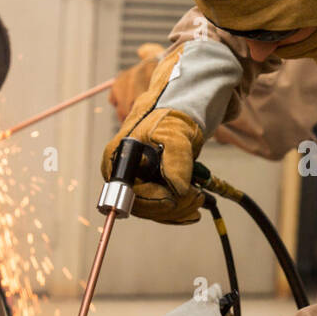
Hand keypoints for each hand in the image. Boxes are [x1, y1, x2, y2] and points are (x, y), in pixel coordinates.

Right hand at [103, 46, 204, 224]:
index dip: (156, 202)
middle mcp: (123, 171)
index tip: (180, 198)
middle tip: (195, 199)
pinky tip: (192, 207)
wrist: (183, 107)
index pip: (130, 195)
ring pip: (153, 207)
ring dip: (177, 208)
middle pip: (142, 205)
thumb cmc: (173, 114)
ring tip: (197, 199)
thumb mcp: (175, 133)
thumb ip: (176, 161)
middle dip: (171, 206)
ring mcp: (137, 177)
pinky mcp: (150, 180)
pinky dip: (177, 208)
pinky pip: (160, 204)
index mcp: (119, 158)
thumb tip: (177, 190)